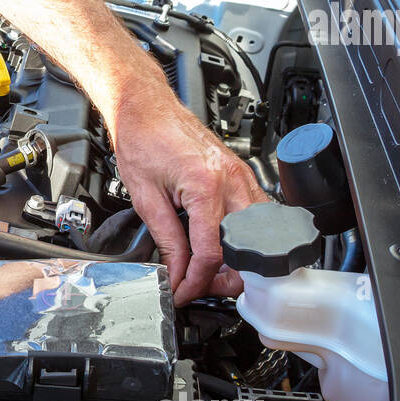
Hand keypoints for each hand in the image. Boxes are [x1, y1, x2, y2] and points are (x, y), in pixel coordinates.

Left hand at [103, 87, 268, 304]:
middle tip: (199, 286)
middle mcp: (232, 182)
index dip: (195, 282)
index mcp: (207, 187)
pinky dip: (241, 238)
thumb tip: (177, 273)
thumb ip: (167, 241)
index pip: (211, 254)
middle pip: (245, 251)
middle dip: (224, 278)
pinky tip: (220, 245)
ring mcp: (242, 177)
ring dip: (235, 260)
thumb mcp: (146, 198)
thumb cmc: (142, 139)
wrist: (146, 108)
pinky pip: (254, 216)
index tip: (181, 292)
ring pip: (256, 237)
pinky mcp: (241, 175)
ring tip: (207, 270)